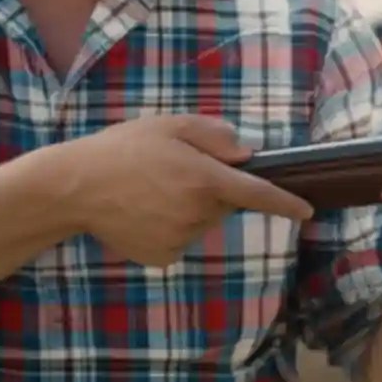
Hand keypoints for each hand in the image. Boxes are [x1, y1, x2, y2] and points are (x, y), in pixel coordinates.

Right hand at [48, 114, 314, 266]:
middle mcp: (198, 213)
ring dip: (189, 208)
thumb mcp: (170, 126)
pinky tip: (142, 212)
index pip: (258, 194)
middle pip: (223, 204)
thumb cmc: (123, 148)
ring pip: (201, 222)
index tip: (307, 211)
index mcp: (205, 179)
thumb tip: (245, 153)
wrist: (74, 187)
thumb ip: (214, 136)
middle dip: (211, 189)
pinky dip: (169, 227)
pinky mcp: (163, 255)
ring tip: (150, 191)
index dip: (286, 204)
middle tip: (173, 172)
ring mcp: (181, 239)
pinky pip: (180, 239)